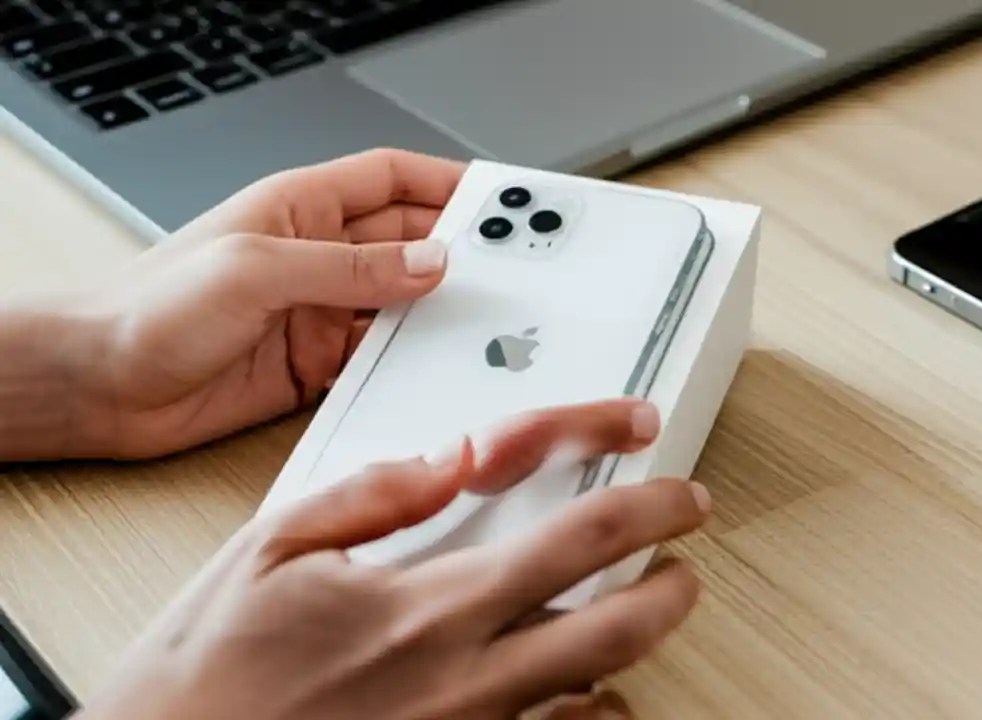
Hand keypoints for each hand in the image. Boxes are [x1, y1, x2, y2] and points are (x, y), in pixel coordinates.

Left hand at [62, 148, 464, 458]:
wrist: (98, 386)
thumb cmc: (147, 307)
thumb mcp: (258, 270)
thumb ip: (350, 268)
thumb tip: (427, 264)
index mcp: (299, 208)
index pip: (390, 180)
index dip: (446, 184)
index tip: (497, 199)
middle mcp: (315, 257)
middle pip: (407, 242)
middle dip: (457, 250)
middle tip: (508, 265)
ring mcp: (316, 312)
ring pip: (399, 303)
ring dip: (437, 310)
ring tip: (480, 318)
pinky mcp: (313, 365)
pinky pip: (378, 358)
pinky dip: (408, 361)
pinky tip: (430, 364)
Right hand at [76, 399, 710, 719]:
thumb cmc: (200, 677)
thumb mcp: (268, 551)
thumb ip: (370, 495)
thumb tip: (446, 461)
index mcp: (425, 605)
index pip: (579, 539)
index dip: (650, 505)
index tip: (675, 492)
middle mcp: (462, 679)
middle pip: (621, 627)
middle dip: (673, 586)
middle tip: (685, 562)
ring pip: (600, 699)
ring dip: (635, 654)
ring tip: (640, 623)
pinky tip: (583, 700)